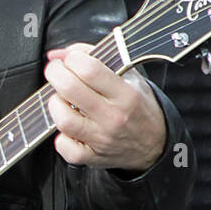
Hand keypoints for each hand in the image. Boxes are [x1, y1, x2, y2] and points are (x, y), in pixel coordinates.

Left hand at [44, 43, 166, 172]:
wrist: (155, 144)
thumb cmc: (138, 107)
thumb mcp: (129, 76)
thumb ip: (96, 58)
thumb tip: (60, 53)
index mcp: (125, 94)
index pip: (90, 69)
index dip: (72, 58)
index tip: (69, 59)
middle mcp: (112, 116)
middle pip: (70, 89)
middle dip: (55, 73)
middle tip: (56, 72)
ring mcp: (100, 138)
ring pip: (63, 119)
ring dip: (55, 104)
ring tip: (62, 100)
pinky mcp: (91, 156)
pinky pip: (64, 147)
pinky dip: (60, 136)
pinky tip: (68, 127)